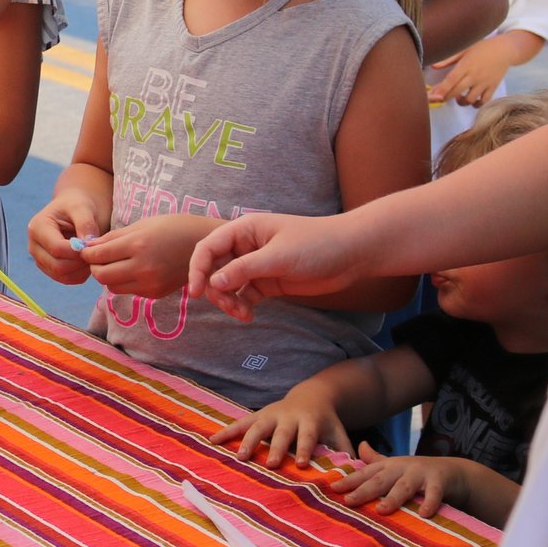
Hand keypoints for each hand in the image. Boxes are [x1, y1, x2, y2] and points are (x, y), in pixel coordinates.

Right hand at [26, 196, 105, 284]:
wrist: (75, 209)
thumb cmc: (77, 204)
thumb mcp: (82, 207)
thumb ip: (85, 223)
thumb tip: (86, 245)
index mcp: (37, 227)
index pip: (57, 249)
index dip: (78, 251)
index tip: (94, 245)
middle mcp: (34, 246)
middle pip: (57, 266)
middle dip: (80, 262)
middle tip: (95, 252)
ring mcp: (40, 259)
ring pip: (62, 276)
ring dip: (81, 270)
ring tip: (93, 255)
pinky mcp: (49, 269)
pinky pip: (66, 280)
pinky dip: (80, 275)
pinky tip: (88, 261)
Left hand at [80, 215, 209, 298]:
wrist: (204, 243)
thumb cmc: (172, 227)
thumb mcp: (141, 225)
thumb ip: (112, 238)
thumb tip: (87, 246)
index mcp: (137, 245)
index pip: (98, 255)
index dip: (86, 252)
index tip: (85, 249)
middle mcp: (143, 267)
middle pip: (101, 276)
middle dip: (94, 267)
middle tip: (97, 258)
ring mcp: (150, 283)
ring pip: (113, 287)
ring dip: (108, 277)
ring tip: (115, 263)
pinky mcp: (156, 293)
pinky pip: (130, 291)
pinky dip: (125, 282)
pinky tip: (133, 269)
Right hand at [188, 212, 371, 322]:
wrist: (351, 254)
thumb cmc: (316, 244)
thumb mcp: (278, 256)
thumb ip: (244, 269)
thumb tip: (213, 283)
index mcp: (244, 230)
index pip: (208, 248)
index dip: (197, 269)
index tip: (196, 293)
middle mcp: (246, 246)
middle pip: (214, 268)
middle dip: (215, 289)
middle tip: (228, 306)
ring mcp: (257, 265)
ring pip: (228, 285)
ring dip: (228, 300)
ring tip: (242, 314)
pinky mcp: (268, 282)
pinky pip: (244, 295)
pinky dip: (241, 306)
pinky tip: (248, 316)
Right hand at [211, 392, 351, 468]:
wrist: (312, 396)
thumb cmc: (326, 422)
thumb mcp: (339, 433)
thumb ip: (345, 451)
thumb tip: (356, 473)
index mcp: (309, 422)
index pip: (307, 437)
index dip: (304, 449)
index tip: (301, 464)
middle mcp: (288, 417)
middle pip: (280, 433)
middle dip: (275, 448)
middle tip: (271, 464)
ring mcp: (270, 415)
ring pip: (257, 427)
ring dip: (248, 442)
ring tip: (240, 458)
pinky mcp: (257, 415)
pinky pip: (239, 423)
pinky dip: (226, 432)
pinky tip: (212, 441)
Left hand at [334, 442, 460, 517]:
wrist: (454, 471)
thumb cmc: (418, 473)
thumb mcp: (395, 465)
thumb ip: (375, 460)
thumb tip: (359, 445)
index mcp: (388, 466)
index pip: (365, 474)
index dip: (349, 481)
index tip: (332, 489)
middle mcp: (402, 468)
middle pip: (380, 480)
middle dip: (363, 490)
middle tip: (348, 501)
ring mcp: (421, 474)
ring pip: (404, 487)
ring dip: (393, 498)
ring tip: (382, 510)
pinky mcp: (440, 481)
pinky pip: (434, 494)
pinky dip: (429, 503)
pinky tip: (424, 514)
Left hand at [428, 35, 524, 108]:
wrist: (504, 50)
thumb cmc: (482, 48)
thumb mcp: (464, 50)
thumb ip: (448, 59)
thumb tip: (432, 66)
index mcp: (466, 65)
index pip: (451, 79)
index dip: (442, 89)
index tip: (433, 96)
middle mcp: (475, 76)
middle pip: (458, 91)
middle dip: (447, 97)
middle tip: (441, 98)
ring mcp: (484, 83)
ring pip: (470, 99)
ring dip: (462, 101)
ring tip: (459, 96)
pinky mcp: (493, 87)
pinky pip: (484, 101)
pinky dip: (476, 104)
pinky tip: (472, 100)